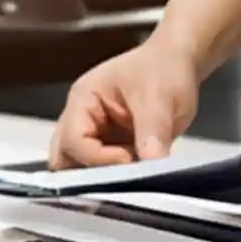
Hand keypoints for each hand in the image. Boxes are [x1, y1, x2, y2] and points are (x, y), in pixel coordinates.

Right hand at [49, 36, 199, 168]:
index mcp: (83, 100)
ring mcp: (95, 135)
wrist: (177, 63)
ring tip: (133, 172)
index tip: (128, 160)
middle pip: (63, 158)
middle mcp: (81, 119)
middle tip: (121, 177)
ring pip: (79, 168)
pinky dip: (117, 178)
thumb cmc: (163, 68)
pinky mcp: (111, 148)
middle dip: (87, 173)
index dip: (97, 157)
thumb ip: (153, 131)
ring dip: (102, 176)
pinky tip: (139, 172)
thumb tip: (151, 164)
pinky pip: (103, 171)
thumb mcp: (160, 97)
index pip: (73, 139)